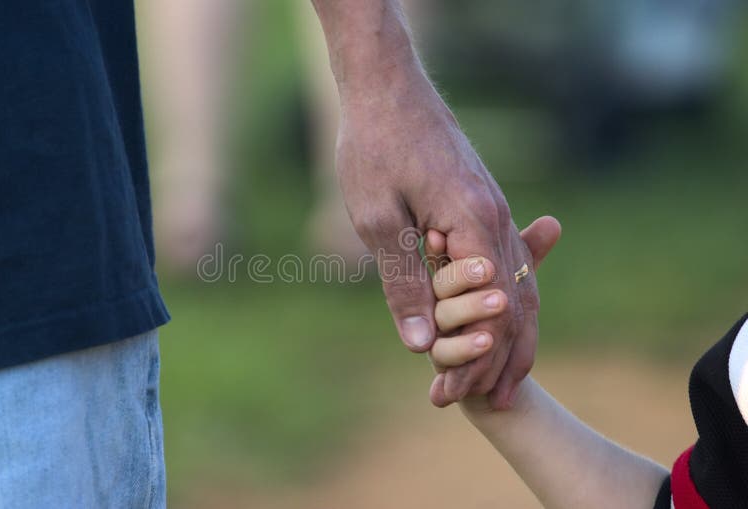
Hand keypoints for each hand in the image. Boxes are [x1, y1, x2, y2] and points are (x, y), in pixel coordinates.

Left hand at [336, 67, 554, 407]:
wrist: (388, 87)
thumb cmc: (373, 146)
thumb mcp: (377, 218)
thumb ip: (402, 280)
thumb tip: (420, 342)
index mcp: (470, 221)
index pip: (488, 310)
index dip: (471, 360)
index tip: (448, 395)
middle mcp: (494, 216)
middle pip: (516, 305)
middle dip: (499, 359)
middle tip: (484, 405)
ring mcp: (494, 208)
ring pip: (522, 286)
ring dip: (514, 337)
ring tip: (506, 382)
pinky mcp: (483, 202)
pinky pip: (508, 263)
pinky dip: (509, 302)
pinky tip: (500, 322)